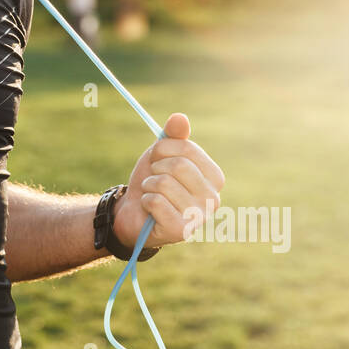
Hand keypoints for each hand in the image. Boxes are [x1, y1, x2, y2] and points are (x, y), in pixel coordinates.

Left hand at [110, 113, 225, 252]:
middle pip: (179, 166)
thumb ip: (173, 136)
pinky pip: (156, 202)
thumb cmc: (154, 181)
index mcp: (215, 177)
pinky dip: (146, 201)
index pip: (188, 149)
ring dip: (149, 186)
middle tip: (153, 178)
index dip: (163, 149)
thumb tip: (179, 117)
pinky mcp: (181, 231)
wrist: (134, 212)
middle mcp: (213, 198)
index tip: (156, 157)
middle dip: (156, 168)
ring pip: (164, 184)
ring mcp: (199, 217)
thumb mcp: (161, 155)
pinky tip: (150, 209)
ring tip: (152, 194)